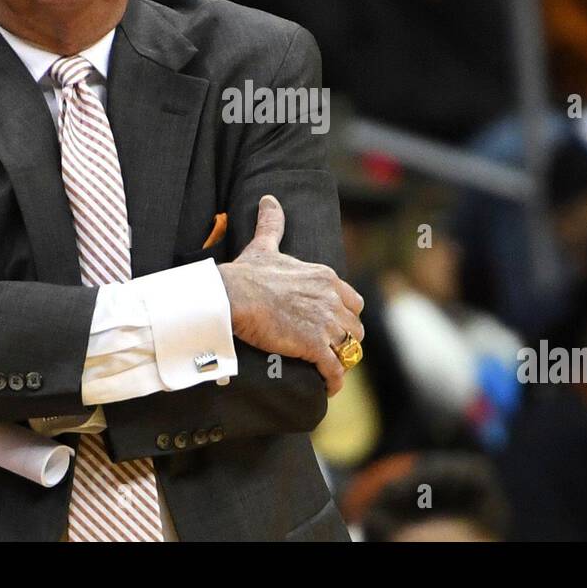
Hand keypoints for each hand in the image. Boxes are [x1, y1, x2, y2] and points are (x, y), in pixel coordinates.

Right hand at [217, 195, 364, 395]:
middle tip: (331, 351)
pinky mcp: (315, 346)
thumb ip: (272, 223)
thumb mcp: (265, 245)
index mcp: (325, 277)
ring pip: (349, 348)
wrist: (232, 296)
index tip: (334, 326)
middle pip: (355, 327)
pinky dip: (334, 380)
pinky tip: (329, 388)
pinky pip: (335, 368)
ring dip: (342, 360)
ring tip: (330, 371)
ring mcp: (325, 323)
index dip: (345, 316)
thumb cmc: (246, 273)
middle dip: (346, 340)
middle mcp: (332, 299)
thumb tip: (269, 199)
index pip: (352, 301)